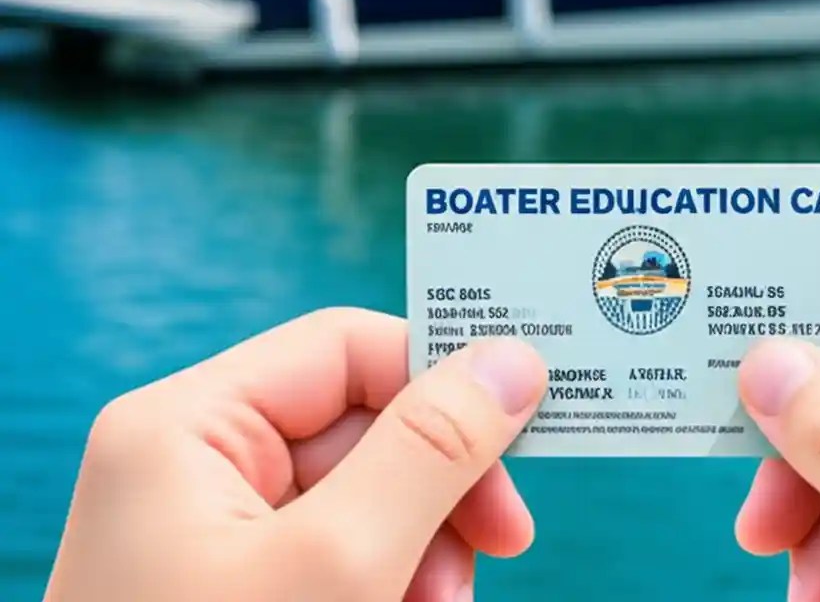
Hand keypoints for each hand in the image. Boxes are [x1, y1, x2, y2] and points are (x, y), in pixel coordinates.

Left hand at [45, 308, 547, 601]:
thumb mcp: (341, 563)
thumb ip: (431, 449)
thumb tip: (513, 360)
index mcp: (187, 426)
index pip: (346, 348)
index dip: (442, 379)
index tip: (524, 433)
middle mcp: (195, 462)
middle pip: (365, 425)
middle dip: (439, 490)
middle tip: (500, 544)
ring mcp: (214, 528)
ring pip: (367, 493)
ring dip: (426, 547)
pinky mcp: (240, 581)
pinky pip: (344, 549)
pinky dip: (393, 580)